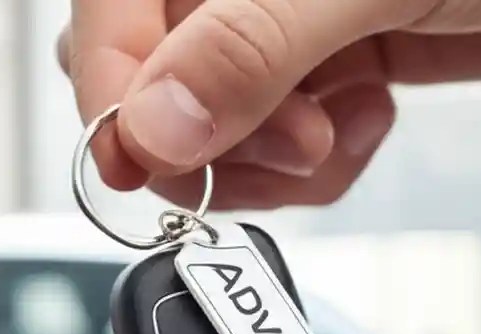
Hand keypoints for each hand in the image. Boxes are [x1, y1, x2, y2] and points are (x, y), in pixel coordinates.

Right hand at [59, 0, 480, 209]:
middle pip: (155, 86)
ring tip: (344, 123)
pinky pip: (279, 144)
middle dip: (222, 138)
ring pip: (217, 130)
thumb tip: (152, 127)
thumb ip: (251, 51)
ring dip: (277, 159)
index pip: (112, 20)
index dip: (119, 100)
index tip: (150, 167)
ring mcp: (278, 25)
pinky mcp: (322, 65)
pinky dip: (319, 157)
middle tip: (298, 140)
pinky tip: (368, 112)